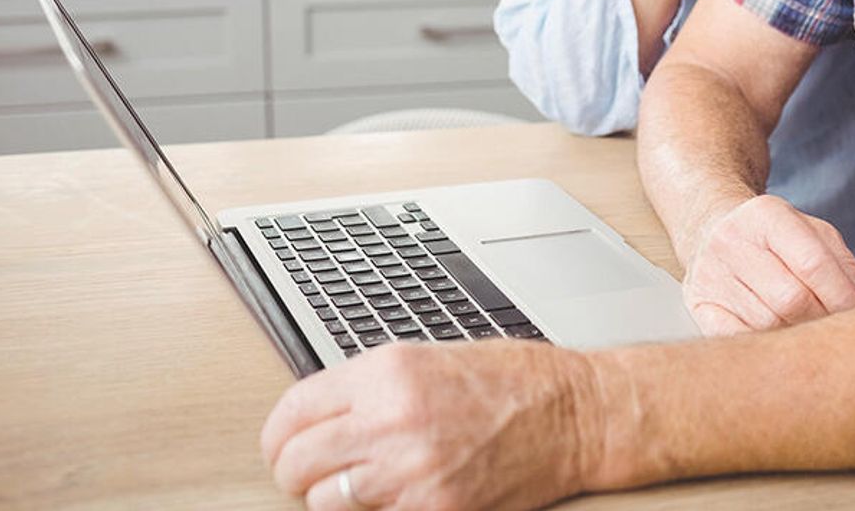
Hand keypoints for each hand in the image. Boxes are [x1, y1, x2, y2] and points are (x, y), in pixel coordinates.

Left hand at [261, 340, 600, 510]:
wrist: (574, 414)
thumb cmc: (514, 381)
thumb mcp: (430, 359)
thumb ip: (370, 386)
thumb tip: (320, 413)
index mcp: (388, 372)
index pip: (291, 413)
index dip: (280, 435)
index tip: (284, 444)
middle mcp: (391, 420)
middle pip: (295, 463)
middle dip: (297, 471)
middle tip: (312, 471)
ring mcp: (410, 472)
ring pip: (322, 502)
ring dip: (331, 497)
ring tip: (357, 484)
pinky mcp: (433, 509)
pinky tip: (396, 495)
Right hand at [683, 194, 854, 335]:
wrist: (712, 228)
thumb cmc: (774, 237)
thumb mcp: (812, 233)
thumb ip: (842, 265)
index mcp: (766, 215)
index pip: (812, 263)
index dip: (842, 296)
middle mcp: (732, 240)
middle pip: (790, 298)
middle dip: (822, 318)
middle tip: (838, 330)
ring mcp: (709, 273)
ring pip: (766, 323)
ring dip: (796, 335)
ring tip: (810, 332)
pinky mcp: (697, 303)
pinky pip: (735, 338)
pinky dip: (763, 345)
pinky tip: (778, 340)